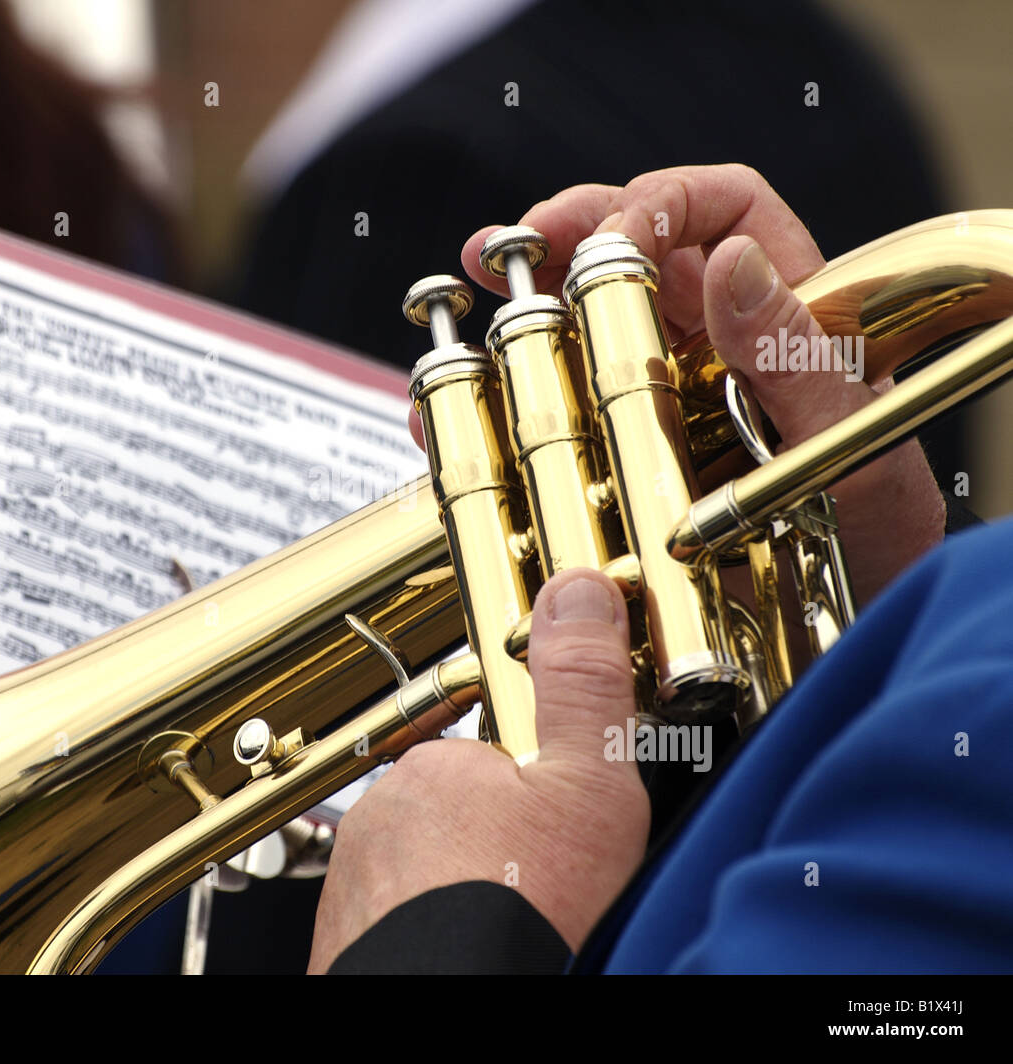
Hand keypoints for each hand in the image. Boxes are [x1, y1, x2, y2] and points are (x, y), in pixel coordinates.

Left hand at [308, 568, 649, 972]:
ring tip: (518, 924)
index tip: (558, 836)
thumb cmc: (520, 919)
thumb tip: (576, 590)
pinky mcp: (345, 938)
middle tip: (547, 885)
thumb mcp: (588, 790)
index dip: (537, 794)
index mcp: (438, 767)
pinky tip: (473, 948)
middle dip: (500, 840)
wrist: (460, 1001)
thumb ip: (582, 686)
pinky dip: (430, 930)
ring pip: (425, 868)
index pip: (493, 757)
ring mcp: (355, 882)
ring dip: (464, 886)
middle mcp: (382, 816)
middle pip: (461, 813)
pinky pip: (397, 918)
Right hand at [461, 164, 944, 603]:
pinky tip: (471, 382)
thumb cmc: (871, 529)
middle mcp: (718, 333)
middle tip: (514, 243)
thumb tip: (731, 261)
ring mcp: (666, 384)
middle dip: (571, 227)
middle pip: (641, 242)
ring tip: (477, 288)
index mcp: (783, 306)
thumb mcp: (847, 442)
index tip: (614, 239)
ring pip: (591, 308)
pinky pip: (565, 390)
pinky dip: (512, 378)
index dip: (667, 202)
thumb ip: (796, 356)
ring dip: (528, 291)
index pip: (728, 207)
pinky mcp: (624, 437)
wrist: (841, 618)